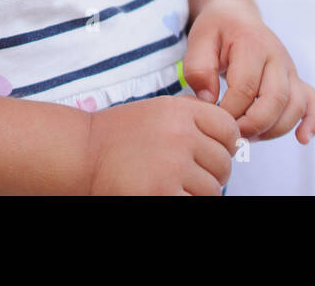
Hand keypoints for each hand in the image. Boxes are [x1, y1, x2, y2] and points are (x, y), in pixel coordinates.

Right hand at [84, 96, 240, 194]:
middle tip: (190, 174)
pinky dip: (186, 201)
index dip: (225, 143)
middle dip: (212, 172)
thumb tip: (232, 138)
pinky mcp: (161, 194)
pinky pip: (195, 203)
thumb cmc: (118, 135)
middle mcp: (180, 135)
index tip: (213, 151)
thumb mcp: (158, 110)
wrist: (83, 154)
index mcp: (181, 111)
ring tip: (177, 186)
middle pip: (223, 162)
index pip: (228, 128)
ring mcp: (172, 166)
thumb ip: (193, 118)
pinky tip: (168, 193)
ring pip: (213, 189)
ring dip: (200, 192)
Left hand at [183, 0, 314, 143]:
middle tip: (231, 133)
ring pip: (295, 106)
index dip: (228, 111)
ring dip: (273, 130)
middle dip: (252, 125)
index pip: (245, 88)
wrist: (236, 13)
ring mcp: (289, 69)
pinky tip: (302, 138)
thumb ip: (198, 68)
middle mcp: (277, 57)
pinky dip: (312, 122)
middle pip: (275, 100)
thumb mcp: (199, 39)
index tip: (212, 119)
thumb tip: (208, 100)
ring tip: (249, 136)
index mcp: (252, 45)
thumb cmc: (217, 29)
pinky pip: (313, 101)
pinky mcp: (295, 80)